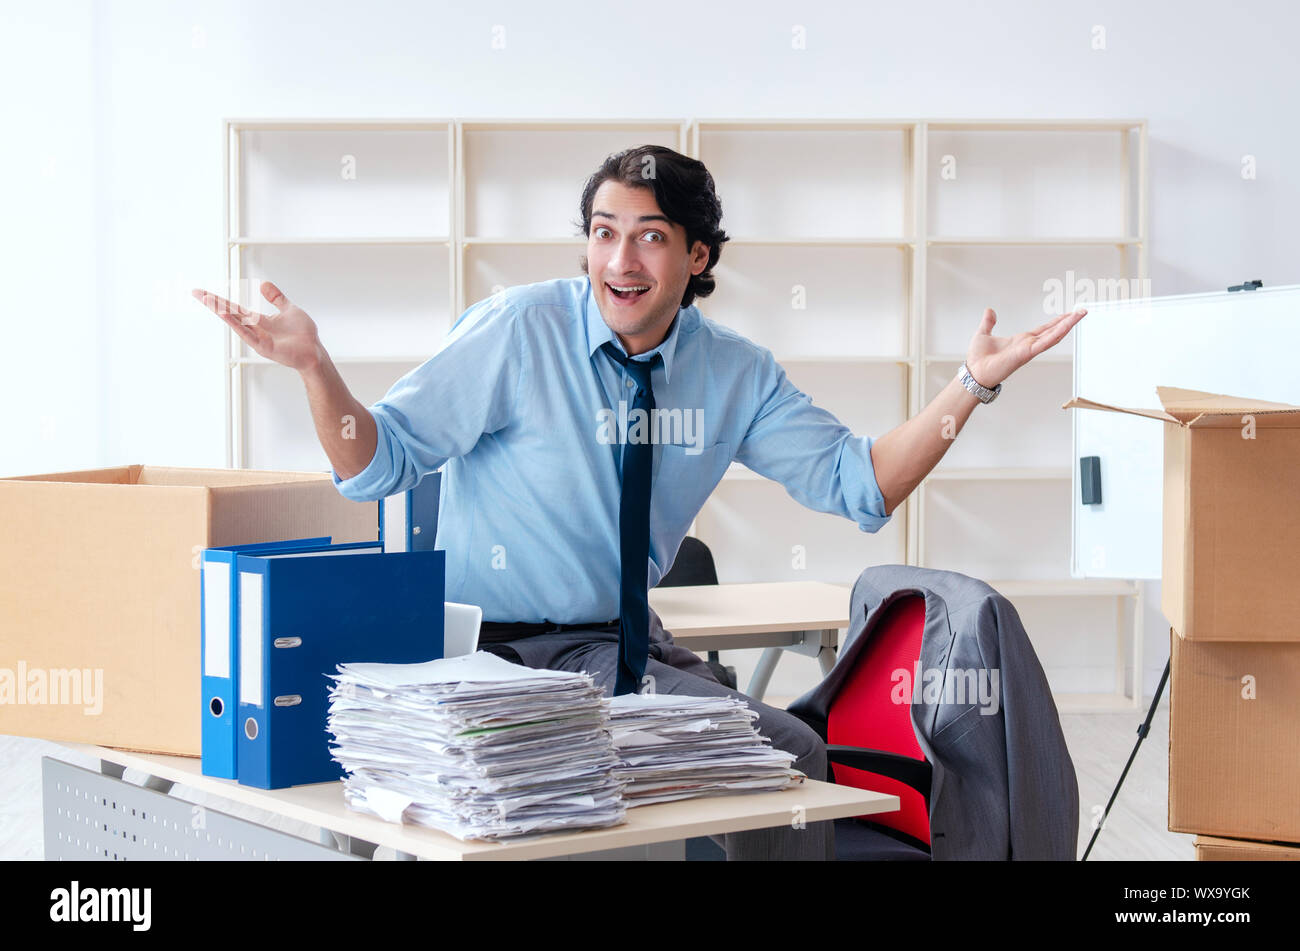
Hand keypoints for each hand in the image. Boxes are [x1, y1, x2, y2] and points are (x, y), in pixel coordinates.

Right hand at [191, 281, 323, 371]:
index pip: (234, 307)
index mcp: (258, 320)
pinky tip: (225, 315)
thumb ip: (276, 297)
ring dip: (220, 311)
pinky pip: (247, 333)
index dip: (219, 299)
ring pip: (235, 322)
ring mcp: (257, 338)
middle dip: (213, 303)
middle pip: (229, 313)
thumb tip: (262, 283)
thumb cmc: (303, 334)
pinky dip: (236, 324)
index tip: (202, 292)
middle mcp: (254, 328)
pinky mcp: (263, 347)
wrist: (314, 351)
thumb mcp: (289, 309)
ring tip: (206, 299)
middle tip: (195, 292)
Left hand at [964, 306, 1085, 388]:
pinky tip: (1067, 325)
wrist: (974, 373)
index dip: (1056, 321)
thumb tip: (990, 311)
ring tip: (1080, 314)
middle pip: (1053, 330)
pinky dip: (1057, 332)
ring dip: (1068, 324)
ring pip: (1053, 335)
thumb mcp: (984, 334)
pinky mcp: (1026, 353)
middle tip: (1082, 311)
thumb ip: (988, 322)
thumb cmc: (978, 359)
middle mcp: (1028, 345)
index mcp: (1021, 341)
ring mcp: (1029, 349)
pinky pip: (1045, 342)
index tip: (1068, 313)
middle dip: (1068, 321)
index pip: (1043, 329)